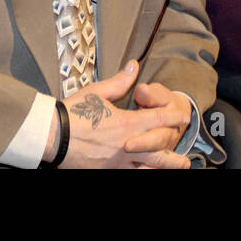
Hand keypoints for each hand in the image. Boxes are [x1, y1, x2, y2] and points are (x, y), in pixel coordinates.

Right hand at [53, 61, 191, 168]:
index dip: (173, 117)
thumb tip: (133, 66)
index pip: (157, 119)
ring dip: (164, 167)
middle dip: (175, 153)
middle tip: (187, 157)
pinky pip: (130, 175)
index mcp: (126, 123)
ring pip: (148, 168)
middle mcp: (127, 145)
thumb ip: (120, 81)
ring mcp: (118, 162)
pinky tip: (146, 173)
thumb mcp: (97, 92)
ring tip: (177, 168)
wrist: (53, 137)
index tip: (184, 117)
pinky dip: (141, 173)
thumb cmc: (74, 113)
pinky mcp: (107, 171)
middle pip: (159, 150)